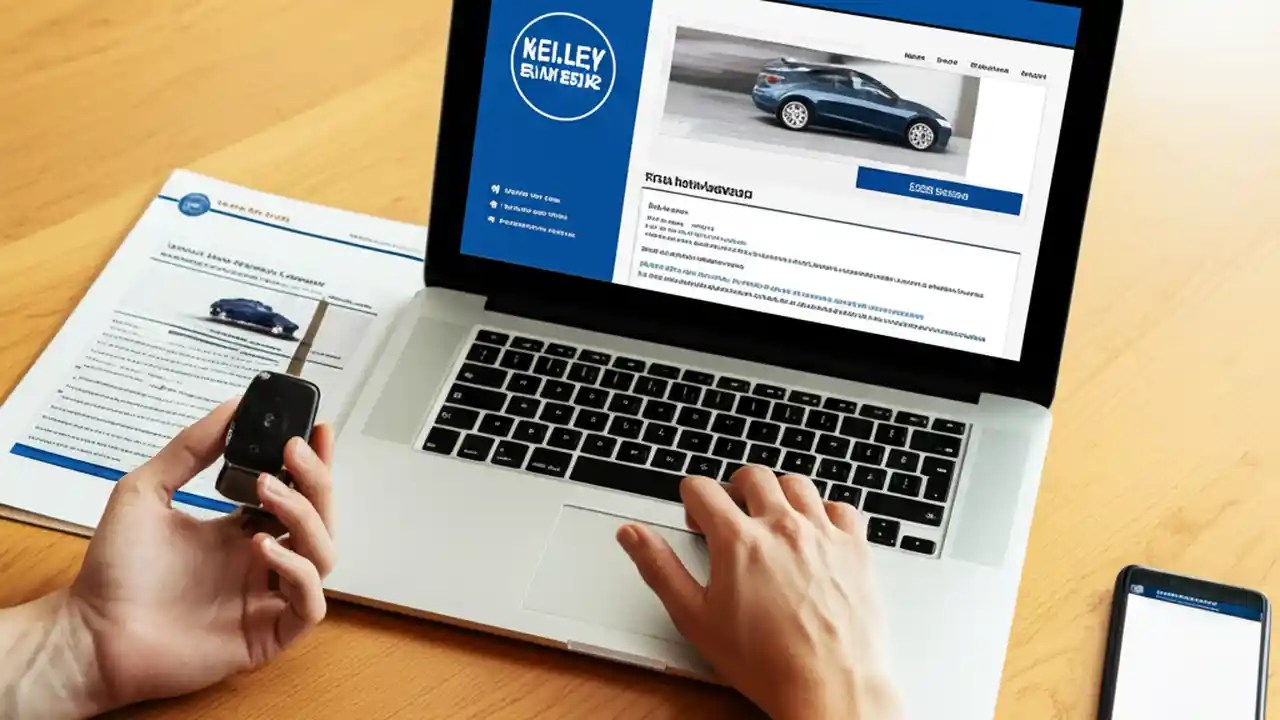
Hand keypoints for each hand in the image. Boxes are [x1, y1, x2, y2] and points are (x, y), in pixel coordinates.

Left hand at [67, 399, 336, 711]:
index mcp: (243, 531)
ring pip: (324, 555)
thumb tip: (230, 406)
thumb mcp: (145, 490)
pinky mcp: (268, 635)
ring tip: (266, 494)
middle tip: (291, 452)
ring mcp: (268, 598)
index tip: (315, 430)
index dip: (314, 464)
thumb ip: (189, 448)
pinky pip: (310, 603)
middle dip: (314, 480)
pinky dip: (298, 571)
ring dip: (306, 518)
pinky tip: (265, 549)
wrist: (90, 634)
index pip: (298, 494)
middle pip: (320, 518)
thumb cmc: (115, 571)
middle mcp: (263, 562)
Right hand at [617, 467, 902, 719]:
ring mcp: (822, 533)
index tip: (695, 513)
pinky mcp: (854, 547)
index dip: (691, 498)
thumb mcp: (695, 618)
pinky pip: (841, 508)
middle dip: (734, 488)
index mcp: (737, 540)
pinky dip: (825, 512)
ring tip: (772, 518)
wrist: (829, 686)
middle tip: (731, 514)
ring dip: (779, 494)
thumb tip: (632, 534)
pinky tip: (816, 532)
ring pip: (797, 484)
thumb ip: (659, 568)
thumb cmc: (765, 662)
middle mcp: (781, 526)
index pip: (702, 489)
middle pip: (753, 476)